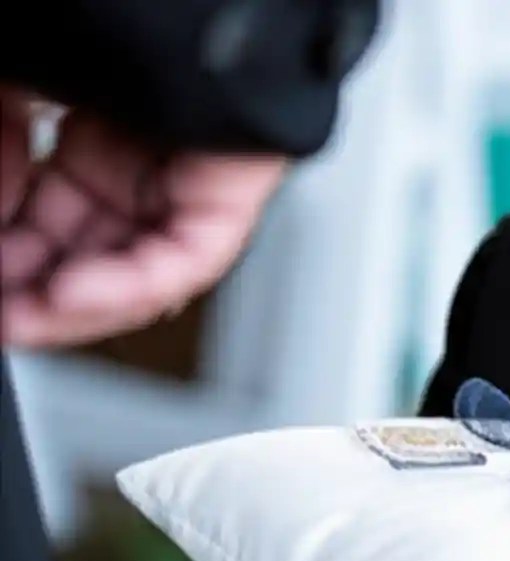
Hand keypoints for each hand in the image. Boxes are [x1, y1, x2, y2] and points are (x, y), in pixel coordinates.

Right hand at [0, 87, 286, 347]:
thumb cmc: (104, 8)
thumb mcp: (7, 81)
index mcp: (92, 131)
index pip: (42, 217)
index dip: (6, 256)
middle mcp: (142, 159)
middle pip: (82, 250)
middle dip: (26, 289)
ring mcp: (186, 177)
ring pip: (131, 267)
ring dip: (66, 304)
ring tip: (14, 320)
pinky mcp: (228, 190)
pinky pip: (183, 258)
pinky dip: (124, 286)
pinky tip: (67, 296)